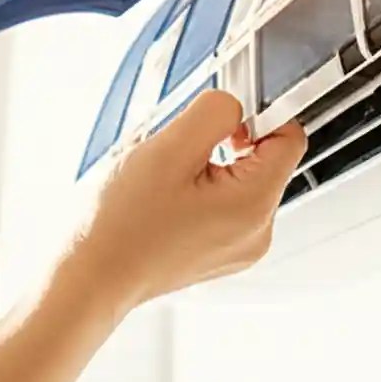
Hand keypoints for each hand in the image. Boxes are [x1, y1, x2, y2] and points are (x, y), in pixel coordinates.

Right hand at [64, 90, 306, 313]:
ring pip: (241, 179)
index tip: (222, 116)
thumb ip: (214, 113)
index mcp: (254, 205)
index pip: (290, 139)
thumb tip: (235, 105)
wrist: (90, 277)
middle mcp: (256, 232)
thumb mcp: (169, 149)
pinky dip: (200, 189)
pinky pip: (224, 203)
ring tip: (167, 179)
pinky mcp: (219, 252)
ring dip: (208, 165)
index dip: (259, 115)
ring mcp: (238, 247)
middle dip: (226, 142)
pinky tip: (166, 198)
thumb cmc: (121, 225)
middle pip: (265, 159)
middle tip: (180, 150)